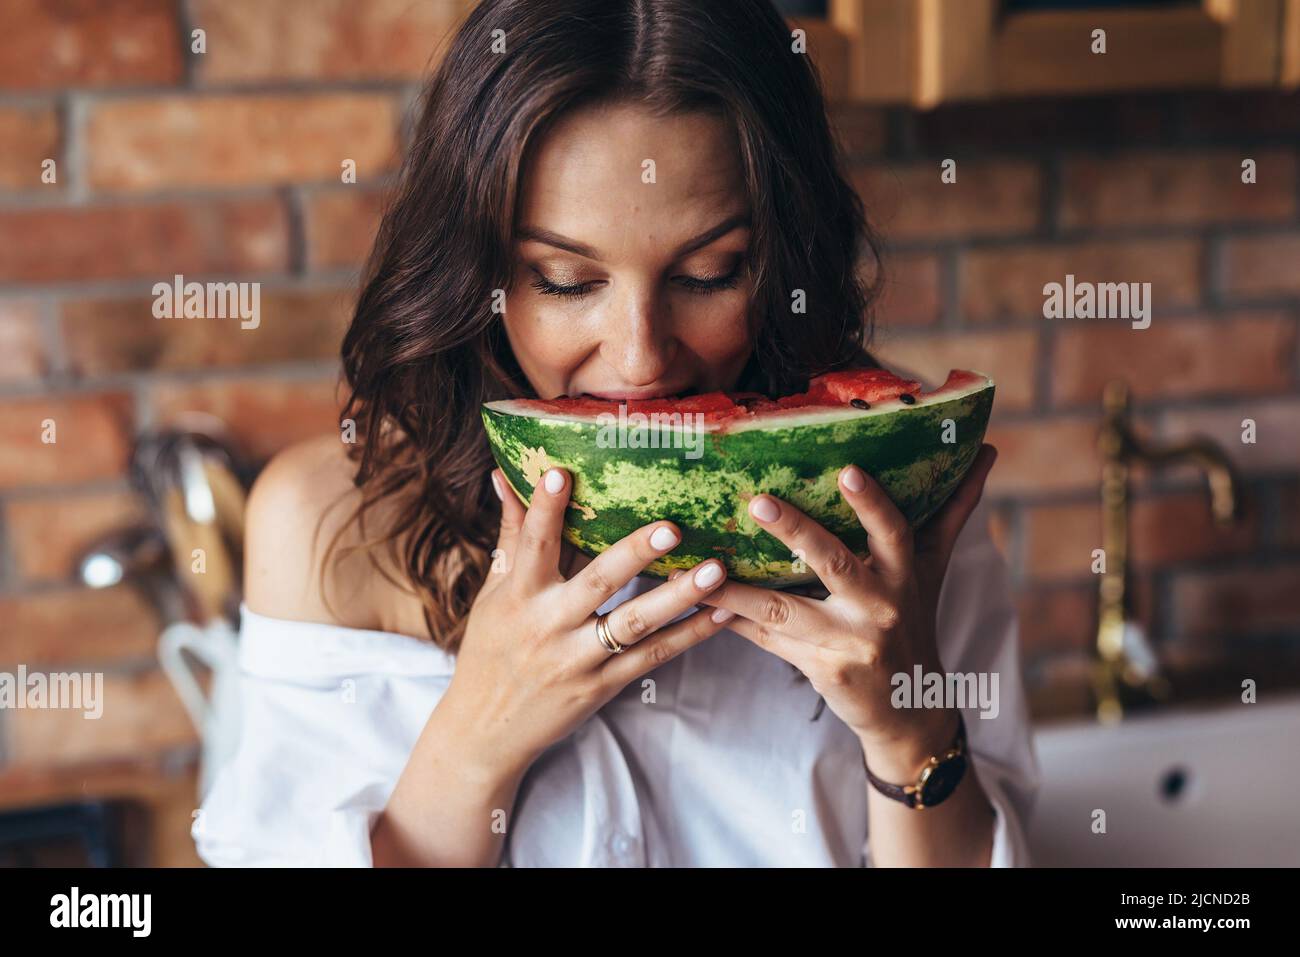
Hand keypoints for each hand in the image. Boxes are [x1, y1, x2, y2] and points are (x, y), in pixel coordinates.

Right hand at [444, 466, 733, 779]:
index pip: (532, 544)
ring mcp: (577, 659)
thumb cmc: (490, 650)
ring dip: (677, 596)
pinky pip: (651, 658)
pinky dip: (688, 637)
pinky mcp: (601, 687)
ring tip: (716, 569)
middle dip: (635, 553)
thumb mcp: (494, 594)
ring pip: (633, 624)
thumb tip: (504, 475)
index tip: (561, 472)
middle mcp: (548, 624)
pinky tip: (721, 614)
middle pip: (597, 582)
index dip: (545, 509)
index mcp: (519, 595)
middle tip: (673, 526)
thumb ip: (510, 534)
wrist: (485, 731)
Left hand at [690, 445, 997, 770]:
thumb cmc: (914, 620)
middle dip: (795, 532)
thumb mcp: (933, 568)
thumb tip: (986, 450)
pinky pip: (771, 642)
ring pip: (786, 610)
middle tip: (757, 501)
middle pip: (834, 564)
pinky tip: (704, 602)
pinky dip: (736, 622)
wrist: (910, 707)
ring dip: (742, 590)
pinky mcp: (821, 669)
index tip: (846, 470)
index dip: (872, 503)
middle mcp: (879, 607)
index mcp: (905, 574)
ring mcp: (849, 641)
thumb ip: (952, 510)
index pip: (894, 532)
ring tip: (705, 567)